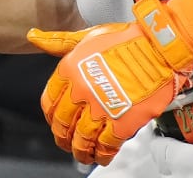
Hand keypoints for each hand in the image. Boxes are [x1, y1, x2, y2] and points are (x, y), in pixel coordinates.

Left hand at [26, 0, 192, 165]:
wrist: (160, 48)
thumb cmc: (127, 39)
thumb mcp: (86, 36)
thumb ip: (57, 41)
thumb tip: (33, 36)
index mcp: (69, 70)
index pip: (49, 101)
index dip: (51, 116)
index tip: (54, 121)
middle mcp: (81, 91)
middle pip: (63, 123)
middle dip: (63, 137)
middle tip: (66, 142)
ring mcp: (101, 108)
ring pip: (82, 138)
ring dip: (80, 150)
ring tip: (82, 155)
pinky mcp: (123, 122)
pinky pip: (106, 145)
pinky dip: (102, 154)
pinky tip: (101, 156)